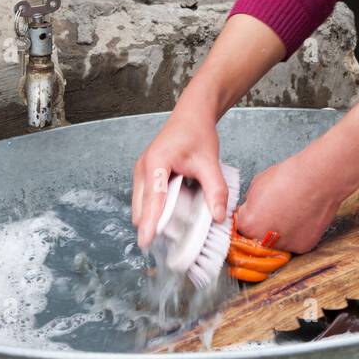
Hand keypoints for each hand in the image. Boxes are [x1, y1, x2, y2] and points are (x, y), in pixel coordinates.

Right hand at [132, 103, 226, 251]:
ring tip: (174, 230)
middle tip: (173, 242)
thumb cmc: (197, 133)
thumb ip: (215, 190)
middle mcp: (143, 168)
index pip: (152, 199)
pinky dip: (155, 211)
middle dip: (152, 225)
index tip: (146, 242)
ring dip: (153, 219)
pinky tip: (172, 215)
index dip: (150, 221)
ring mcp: (141, 172)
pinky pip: (145, 200)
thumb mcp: (210, 161)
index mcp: (156, 163)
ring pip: (140, 206)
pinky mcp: (145, 176)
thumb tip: (219, 216)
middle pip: (141, 207)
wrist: (192, 115)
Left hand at [235, 148, 342, 253]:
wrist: (316, 180)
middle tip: (273, 213)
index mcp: (248, 224)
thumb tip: (252, 209)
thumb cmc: (288, 177)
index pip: (241, 227)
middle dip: (262, 228)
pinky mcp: (302, 247)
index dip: (248, 218)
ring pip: (276, 243)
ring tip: (290, 213)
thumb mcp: (256, 186)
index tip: (255, 214)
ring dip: (279, 233)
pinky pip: (294, 242)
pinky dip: (296, 233)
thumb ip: (251, 204)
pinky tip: (301, 217)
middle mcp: (262, 240)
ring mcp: (283, 246)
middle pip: (257, 239)